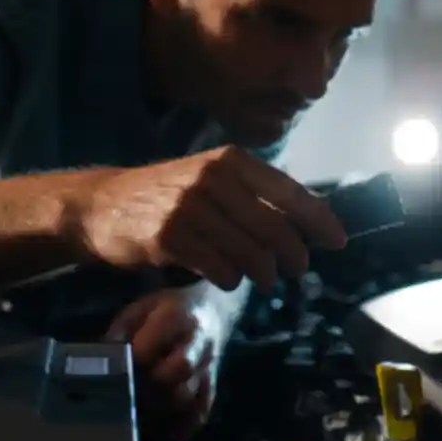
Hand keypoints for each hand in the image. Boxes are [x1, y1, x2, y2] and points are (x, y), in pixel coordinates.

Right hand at [72, 146, 347, 292]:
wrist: (103, 204)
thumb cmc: (169, 194)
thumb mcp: (213, 178)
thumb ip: (257, 194)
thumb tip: (314, 217)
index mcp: (233, 161)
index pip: (291, 194)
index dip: (320, 221)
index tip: (338, 242)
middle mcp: (214, 178)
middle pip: (276, 230)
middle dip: (295, 257)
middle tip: (297, 271)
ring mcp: (190, 208)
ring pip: (251, 254)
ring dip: (264, 274)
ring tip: (262, 278)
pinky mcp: (170, 238)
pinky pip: (221, 269)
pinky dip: (231, 279)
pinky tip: (227, 277)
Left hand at [105, 288, 221, 440]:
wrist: (214, 308)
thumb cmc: (170, 308)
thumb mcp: (142, 308)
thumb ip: (122, 330)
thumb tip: (102, 357)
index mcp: (177, 319)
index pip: (150, 349)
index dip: (130, 364)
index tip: (113, 371)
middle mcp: (198, 344)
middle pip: (178, 373)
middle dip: (149, 388)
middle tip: (128, 395)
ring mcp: (208, 368)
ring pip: (189, 398)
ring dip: (161, 411)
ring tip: (139, 415)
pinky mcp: (213, 386)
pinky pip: (201, 412)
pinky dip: (182, 426)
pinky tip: (163, 432)